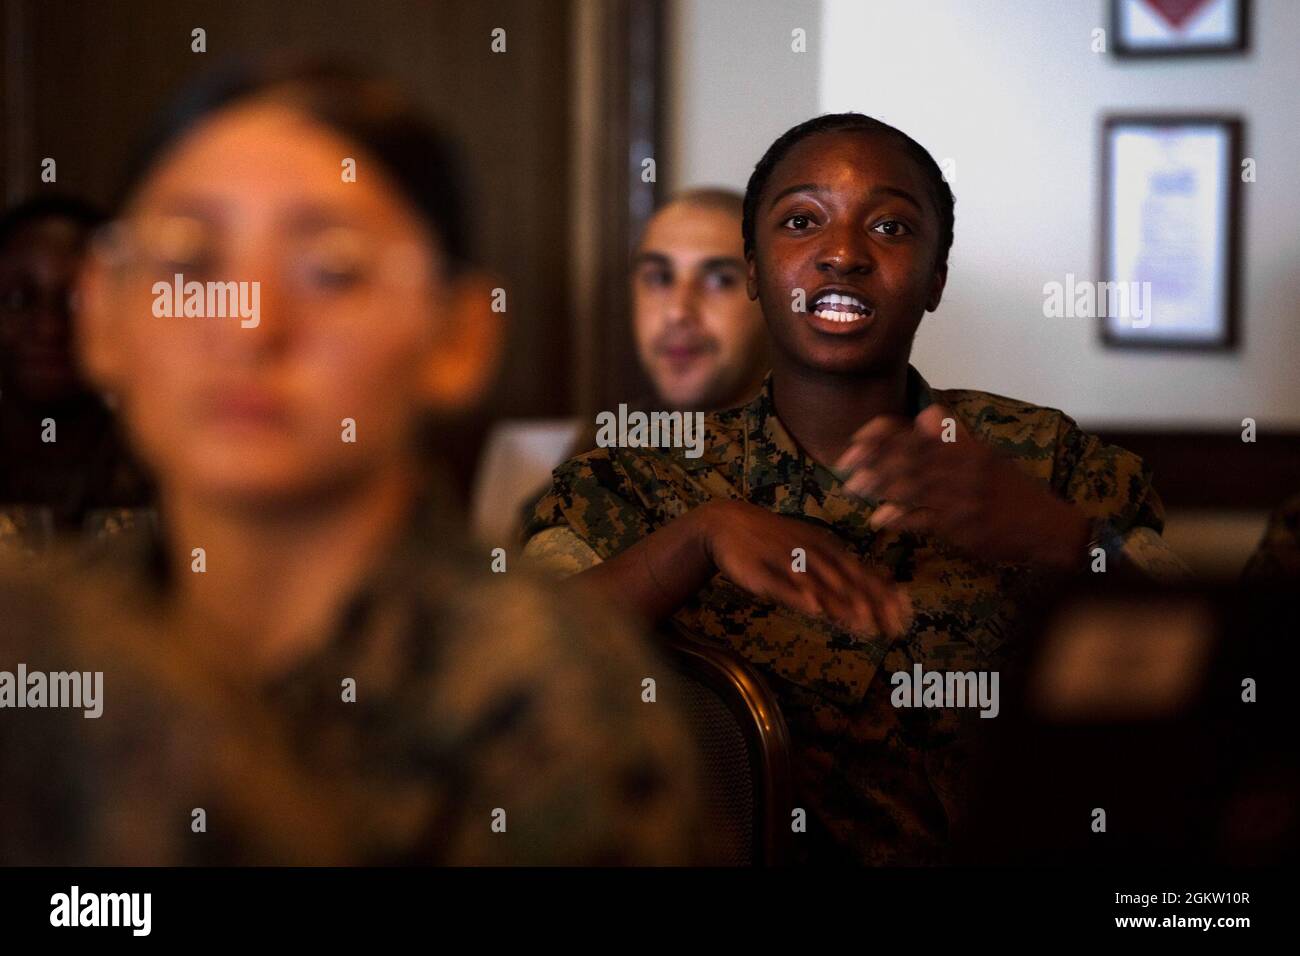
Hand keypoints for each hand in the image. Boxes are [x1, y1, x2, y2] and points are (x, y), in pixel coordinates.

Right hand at [694, 499, 909, 637]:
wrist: (727, 523)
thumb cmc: (777, 543)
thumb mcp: (812, 552)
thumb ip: (840, 574)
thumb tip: (877, 590)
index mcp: (826, 549)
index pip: (861, 574)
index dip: (883, 595)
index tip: (905, 617)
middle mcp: (811, 551)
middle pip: (845, 579)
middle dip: (870, 603)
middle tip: (891, 627)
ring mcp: (786, 559)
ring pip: (818, 583)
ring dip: (841, 601)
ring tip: (863, 621)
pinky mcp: (761, 569)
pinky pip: (782, 583)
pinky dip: (799, 595)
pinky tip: (813, 607)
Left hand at [833, 406, 1090, 569]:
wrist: (1048, 527)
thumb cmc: (1012, 492)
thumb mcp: (987, 457)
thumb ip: (954, 438)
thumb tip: (925, 415)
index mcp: (968, 447)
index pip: (917, 432)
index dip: (883, 434)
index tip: (856, 441)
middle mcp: (965, 466)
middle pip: (909, 457)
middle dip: (873, 461)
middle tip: (844, 469)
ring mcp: (965, 496)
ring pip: (912, 486)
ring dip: (879, 487)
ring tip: (854, 489)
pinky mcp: (965, 525)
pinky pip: (925, 518)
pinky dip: (900, 517)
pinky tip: (880, 519)